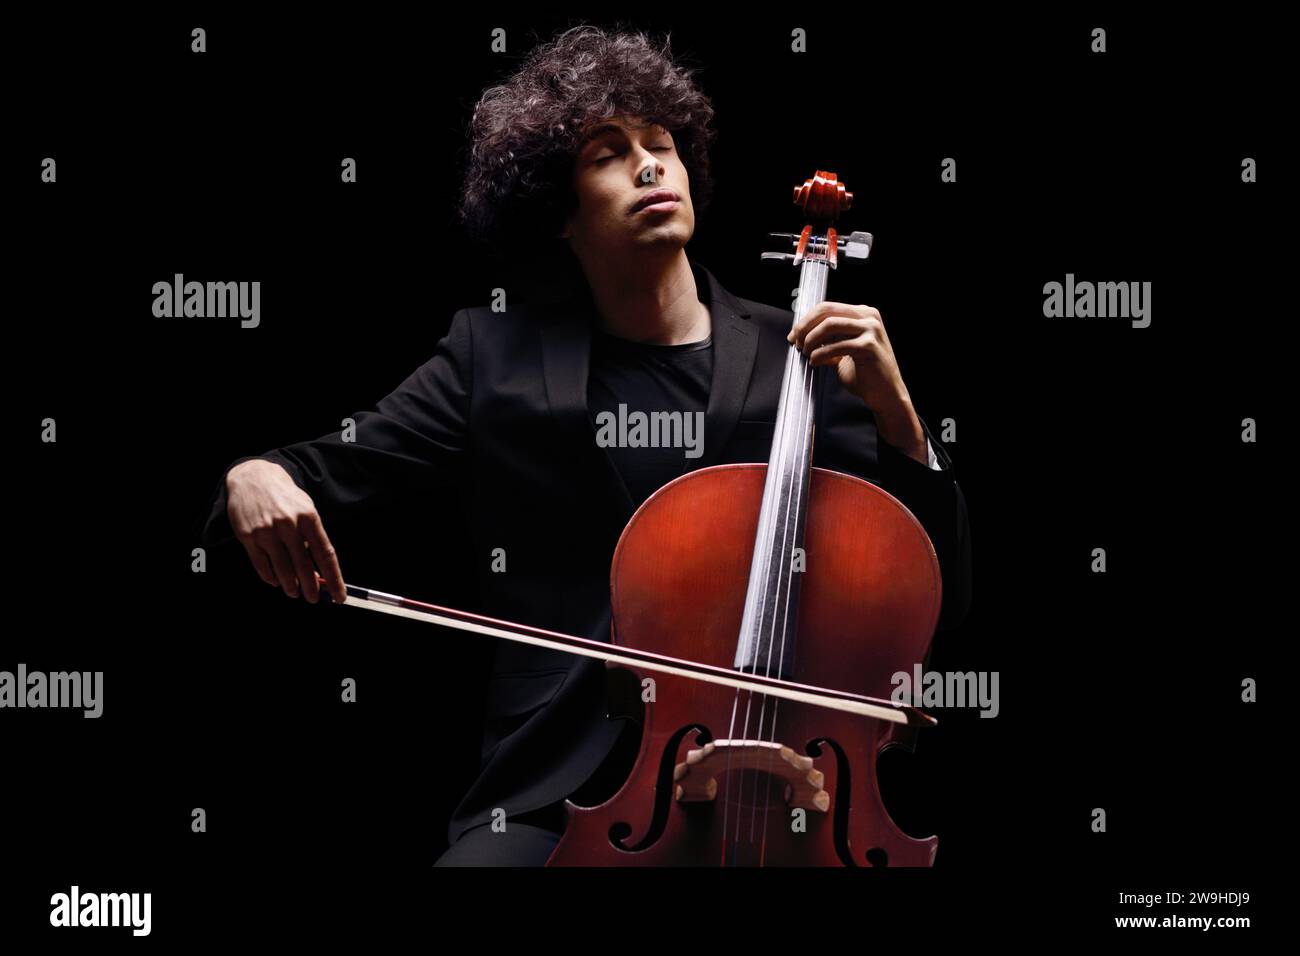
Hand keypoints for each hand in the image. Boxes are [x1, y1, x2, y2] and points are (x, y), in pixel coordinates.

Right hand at [225, 459, 345, 603]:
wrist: (253, 477)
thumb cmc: (285, 497)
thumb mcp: (305, 510)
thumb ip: (312, 539)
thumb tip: (318, 572)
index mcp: (308, 517)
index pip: (325, 554)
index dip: (334, 578)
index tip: (339, 595)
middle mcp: (288, 524)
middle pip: (303, 566)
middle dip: (311, 588)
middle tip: (313, 599)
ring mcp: (266, 531)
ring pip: (282, 569)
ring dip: (290, 586)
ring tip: (294, 592)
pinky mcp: (248, 536)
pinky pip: (261, 565)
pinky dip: (270, 577)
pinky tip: (276, 581)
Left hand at [787, 302, 926, 462]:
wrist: (886, 395)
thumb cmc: (865, 374)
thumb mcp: (844, 349)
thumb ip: (829, 338)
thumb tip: (800, 333)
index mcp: (863, 313)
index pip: (827, 307)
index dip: (805, 320)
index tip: (793, 335)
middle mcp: (869, 317)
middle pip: (826, 311)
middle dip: (805, 327)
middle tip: (797, 344)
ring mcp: (871, 330)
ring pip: (829, 325)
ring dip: (812, 340)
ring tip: (807, 354)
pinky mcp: (869, 346)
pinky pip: (835, 346)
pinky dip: (820, 354)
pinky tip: (815, 362)